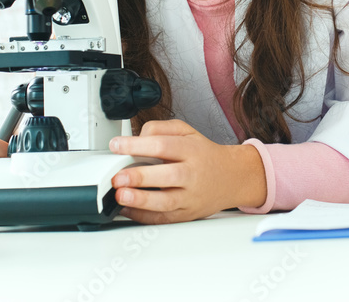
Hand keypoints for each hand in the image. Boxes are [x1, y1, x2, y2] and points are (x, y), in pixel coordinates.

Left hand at [109, 119, 266, 223]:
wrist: (232, 177)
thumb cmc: (204, 154)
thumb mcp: (188, 131)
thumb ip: (161, 129)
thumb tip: (136, 137)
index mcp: (192, 150)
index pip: (163, 145)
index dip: (138, 145)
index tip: (116, 145)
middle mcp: (192, 174)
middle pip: (168, 175)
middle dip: (140, 177)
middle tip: (118, 177)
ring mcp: (190, 197)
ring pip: (166, 202)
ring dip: (141, 200)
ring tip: (121, 196)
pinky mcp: (186, 214)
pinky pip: (164, 218)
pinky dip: (143, 217)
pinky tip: (127, 210)